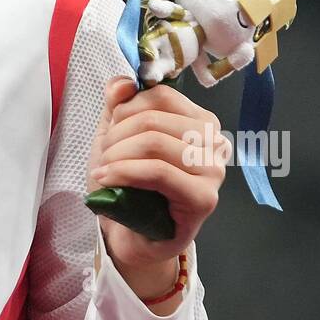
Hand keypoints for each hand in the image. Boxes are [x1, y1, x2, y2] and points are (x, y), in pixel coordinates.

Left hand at [87, 76, 228, 304]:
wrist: (132, 236)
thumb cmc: (129, 185)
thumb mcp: (117, 135)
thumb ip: (118, 104)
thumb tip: (124, 83)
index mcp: (200, 120)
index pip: (161, 95)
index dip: (127, 108)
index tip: (111, 129)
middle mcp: (214, 141)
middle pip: (154, 118)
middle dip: (117, 135)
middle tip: (104, 156)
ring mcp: (214, 170)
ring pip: (154, 142)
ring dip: (117, 155)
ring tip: (104, 170)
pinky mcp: (204, 198)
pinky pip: (158, 172)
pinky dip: (125, 173)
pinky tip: (107, 179)